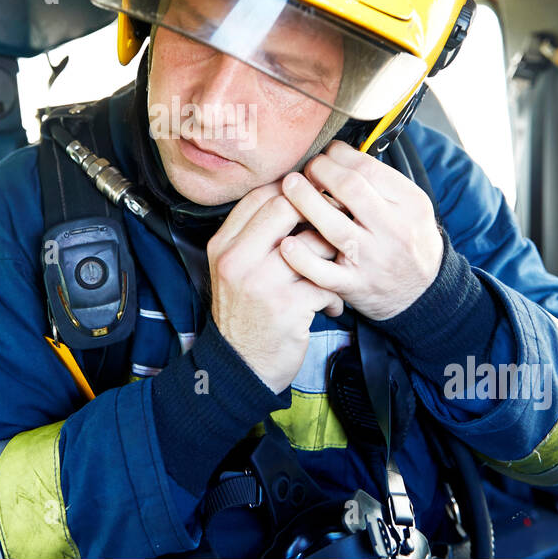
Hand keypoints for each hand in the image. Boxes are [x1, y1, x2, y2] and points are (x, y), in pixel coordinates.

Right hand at [207, 182, 343, 393]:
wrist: (240, 367)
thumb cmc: (243, 315)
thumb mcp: (232, 271)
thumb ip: (254, 237)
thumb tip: (296, 200)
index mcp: (223, 246)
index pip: (260, 196)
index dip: (291, 191)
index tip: (310, 199)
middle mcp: (237, 260)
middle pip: (286, 208)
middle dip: (315, 214)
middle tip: (331, 228)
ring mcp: (261, 282)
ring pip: (312, 243)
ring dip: (330, 256)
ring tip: (332, 272)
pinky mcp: (287, 306)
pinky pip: (326, 282)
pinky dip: (334, 295)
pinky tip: (329, 306)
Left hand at [277, 139, 443, 321]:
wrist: (422, 292)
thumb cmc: (408, 240)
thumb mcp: (410, 206)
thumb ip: (380, 181)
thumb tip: (339, 152)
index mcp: (410, 204)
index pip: (368, 169)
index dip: (338, 155)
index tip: (326, 153)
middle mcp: (394, 231)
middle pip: (350, 190)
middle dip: (320, 171)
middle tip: (306, 168)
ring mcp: (373, 260)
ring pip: (334, 226)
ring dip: (304, 201)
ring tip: (289, 186)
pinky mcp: (354, 286)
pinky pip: (323, 273)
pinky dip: (301, 258)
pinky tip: (285, 242)